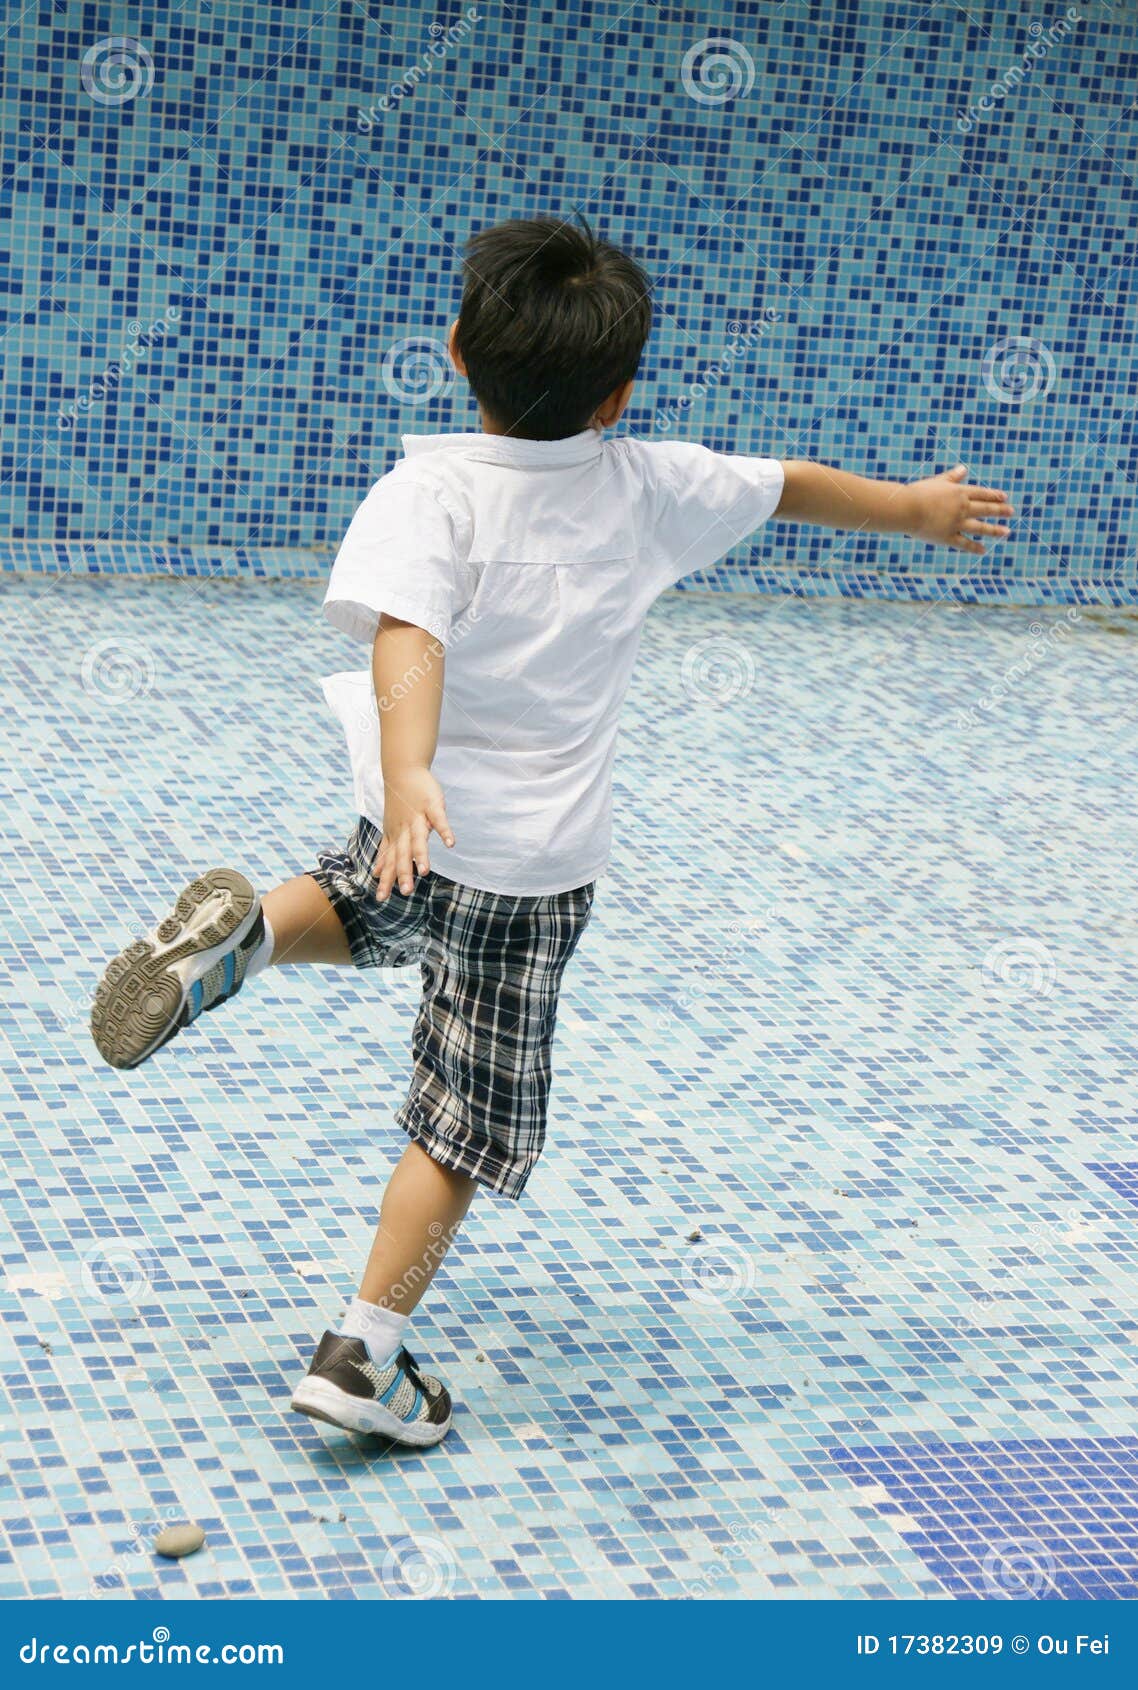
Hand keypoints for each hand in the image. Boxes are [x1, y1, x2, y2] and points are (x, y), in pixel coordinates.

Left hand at [372, 765, 453, 900]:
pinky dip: (444, 830)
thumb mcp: (389, 829)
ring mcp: (418, 817)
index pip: (390, 861)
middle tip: (405, 892)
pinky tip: (451, 843)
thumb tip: (376, 874)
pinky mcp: (432, 805)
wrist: (402, 771)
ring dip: (421, 854)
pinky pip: (439, 819)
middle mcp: (404, 829)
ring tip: (425, 872)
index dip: (386, 879)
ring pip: (418, 838)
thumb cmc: (398, 803)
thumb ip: (386, 853)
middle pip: (403, 853)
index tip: (381, 899)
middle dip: (403, 872)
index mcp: (395, 836)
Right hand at [905, 464, 1013, 553]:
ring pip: (980, 527)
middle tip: (1011, 511)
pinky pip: (964, 543)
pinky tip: (983, 550)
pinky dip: (974, 547)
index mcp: (959, 493)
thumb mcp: (937, 481)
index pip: (982, 493)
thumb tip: (964, 468)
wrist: (907, 508)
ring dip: (995, 530)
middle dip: (1000, 510)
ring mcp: (956, 524)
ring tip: (1006, 531)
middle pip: (985, 509)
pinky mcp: (947, 537)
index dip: (994, 495)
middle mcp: (962, 508)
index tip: (1004, 497)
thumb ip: (952, 476)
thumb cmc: (918, 493)